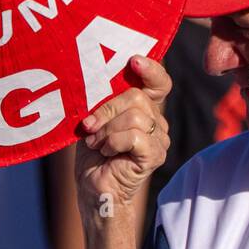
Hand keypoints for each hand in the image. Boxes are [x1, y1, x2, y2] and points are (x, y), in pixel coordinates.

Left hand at [75, 55, 170, 218]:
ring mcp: (159, 139)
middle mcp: (157, 121)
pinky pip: (135, 136)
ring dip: (107, 129)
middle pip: (137, 97)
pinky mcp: (155, 155)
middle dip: (106, 109)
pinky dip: (113, 142)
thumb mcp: (93, 121)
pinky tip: (105, 152)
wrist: (92, 188)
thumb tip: (92, 79)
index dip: (150, 69)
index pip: (159, 83)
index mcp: (143, 109)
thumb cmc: (91, 154)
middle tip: (88, 126)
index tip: (133, 61)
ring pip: (136, 116)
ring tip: (95, 143)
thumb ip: (101, 101)